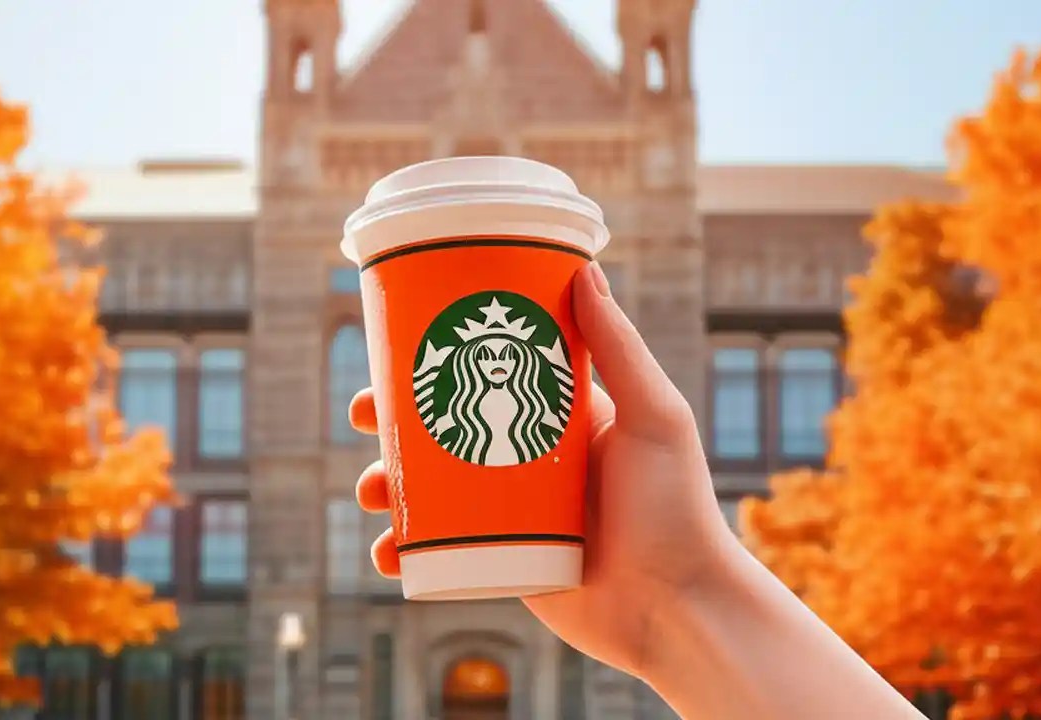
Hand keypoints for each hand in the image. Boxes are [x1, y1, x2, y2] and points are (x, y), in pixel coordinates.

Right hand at [348, 263, 737, 677]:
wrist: (678, 610)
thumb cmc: (678, 509)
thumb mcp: (654, 417)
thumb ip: (619, 349)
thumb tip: (584, 270)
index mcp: (561, 420)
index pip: (489, 375)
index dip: (441, 359)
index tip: (398, 343)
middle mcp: (531, 463)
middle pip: (444, 430)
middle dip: (393, 422)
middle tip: (362, 414)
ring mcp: (513, 516)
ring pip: (431, 492)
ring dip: (389, 485)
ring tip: (372, 489)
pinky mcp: (502, 564)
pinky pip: (439, 554)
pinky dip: (404, 552)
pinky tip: (388, 553)